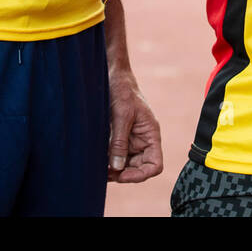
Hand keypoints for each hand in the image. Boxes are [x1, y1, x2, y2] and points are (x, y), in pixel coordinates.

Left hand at [107, 67, 162, 182]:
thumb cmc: (122, 90)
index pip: (155, 165)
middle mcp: (143, 140)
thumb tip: (118, 167)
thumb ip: (119, 142)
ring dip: (114, 169)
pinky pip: (116, 156)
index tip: (122, 174)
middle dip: (123, 174)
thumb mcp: (122, 115)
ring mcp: (130, 140)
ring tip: (99, 168)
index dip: (141, 175)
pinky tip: (96, 160)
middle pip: (139, 168)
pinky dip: (107, 161)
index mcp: (151, 134)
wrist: (112, 75)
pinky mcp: (118, 137)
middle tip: (105, 172)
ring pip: (126, 165)